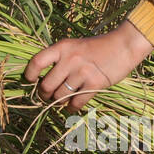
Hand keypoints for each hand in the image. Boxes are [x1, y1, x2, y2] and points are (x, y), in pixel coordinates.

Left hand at [25, 19, 153, 111]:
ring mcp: (82, 72)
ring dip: (57, 102)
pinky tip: (71, 106)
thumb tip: (43, 80)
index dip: (30, 74)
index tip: (30, 80)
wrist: (123, 45)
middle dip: (44, 95)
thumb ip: (60, 58)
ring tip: (60, 101)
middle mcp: (70, 59)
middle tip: (46, 97)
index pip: (37, 62)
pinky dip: (71, 108)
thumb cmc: (97, 47)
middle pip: (46, 85)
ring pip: (60, 96)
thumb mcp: (75, 46)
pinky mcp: (94, 84)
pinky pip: (76, 103)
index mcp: (62, 47)